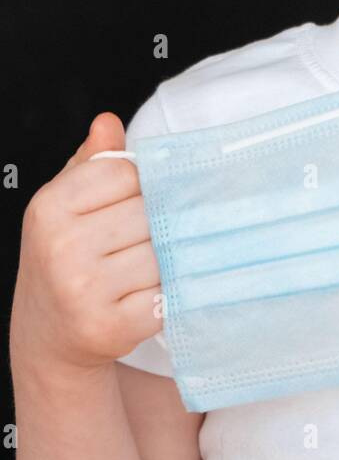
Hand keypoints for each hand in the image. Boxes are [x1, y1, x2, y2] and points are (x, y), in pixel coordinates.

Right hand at [11, 113, 162, 371]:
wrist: (47, 336)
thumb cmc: (66, 258)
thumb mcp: (67, 206)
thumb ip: (92, 163)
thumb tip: (109, 122)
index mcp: (49, 207)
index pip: (128, 173)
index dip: (141, 187)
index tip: (132, 205)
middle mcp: (61, 246)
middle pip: (150, 213)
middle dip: (156, 226)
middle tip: (141, 244)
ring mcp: (83, 290)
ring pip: (163, 254)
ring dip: (167, 262)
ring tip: (144, 271)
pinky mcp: (110, 327)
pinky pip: (168, 295)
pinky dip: (169, 296)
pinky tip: (148, 297)